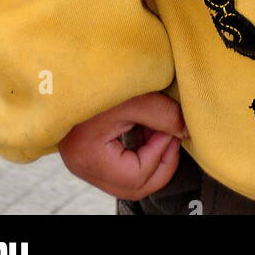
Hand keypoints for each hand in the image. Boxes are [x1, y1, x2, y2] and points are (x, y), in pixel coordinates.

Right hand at [58, 92, 188, 199]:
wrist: (68, 67)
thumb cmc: (99, 80)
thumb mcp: (135, 96)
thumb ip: (163, 115)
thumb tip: (185, 132)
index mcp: (90, 157)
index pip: (137, 175)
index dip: (160, 153)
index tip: (169, 126)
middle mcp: (84, 168)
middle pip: (134, 187)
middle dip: (161, 163)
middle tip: (172, 134)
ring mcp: (85, 163)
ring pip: (130, 179)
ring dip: (152, 157)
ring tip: (159, 128)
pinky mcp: (90, 154)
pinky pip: (122, 166)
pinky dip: (140, 152)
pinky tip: (147, 128)